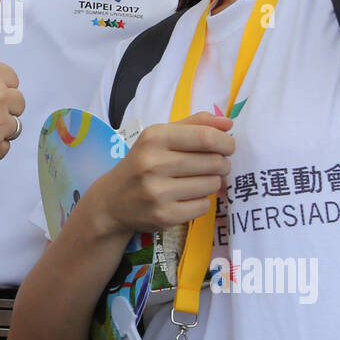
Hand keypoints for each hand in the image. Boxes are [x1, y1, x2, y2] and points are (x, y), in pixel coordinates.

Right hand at [90, 110, 234, 237]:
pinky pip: (203, 206)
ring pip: (212, 185)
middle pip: (213, 162)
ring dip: (213, 182)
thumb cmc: (142, 163)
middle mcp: (153, 164)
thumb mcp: (159, 137)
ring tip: (199, 181)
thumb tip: (228, 122)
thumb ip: (194, 124)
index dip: (226, 142)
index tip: (228, 147)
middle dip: (223, 163)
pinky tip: (187, 197)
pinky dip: (202, 201)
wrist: (111, 201)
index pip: (206, 137)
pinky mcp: (164, 216)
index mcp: (154, 138)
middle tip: (217, 165)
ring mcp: (158, 193)